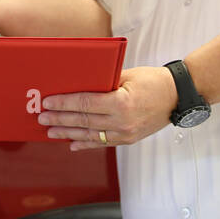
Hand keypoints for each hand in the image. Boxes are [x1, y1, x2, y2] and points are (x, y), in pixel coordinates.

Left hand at [38, 66, 177, 150]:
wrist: (177, 97)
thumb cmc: (153, 81)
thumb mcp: (127, 75)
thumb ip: (103, 81)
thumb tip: (78, 83)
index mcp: (121, 103)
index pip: (85, 104)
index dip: (64, 104)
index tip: (48, 102)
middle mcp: (122, 122)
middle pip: (83, 121)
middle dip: (60, 119)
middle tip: (42, 118)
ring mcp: (125, 134)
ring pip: (90, 135)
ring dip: (68, 133)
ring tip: (51, 132)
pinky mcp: (128, 140)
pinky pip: (102, 143)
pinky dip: (85, 143)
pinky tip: (72, 144)